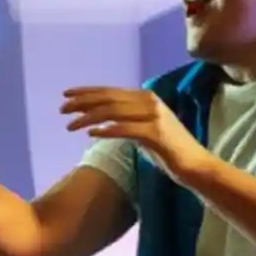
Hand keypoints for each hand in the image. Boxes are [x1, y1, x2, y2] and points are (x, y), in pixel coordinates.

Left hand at [61, 86, 214, 180]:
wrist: (194, 165)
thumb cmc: (166, 149)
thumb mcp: (142, 129)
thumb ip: (124, 120)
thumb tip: (98, 119)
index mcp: (145, 98)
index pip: (110, 91)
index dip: (86, 92)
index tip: (66, 94)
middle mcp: (149, 102)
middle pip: (108, 99)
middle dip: (82, 102)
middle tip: (62, 110)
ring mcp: (154, 116)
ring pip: (113, 112)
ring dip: (88, 118)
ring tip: (70, 125)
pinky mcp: (156, 133)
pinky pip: (125, 129)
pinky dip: (106, 130)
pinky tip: (91, 133)